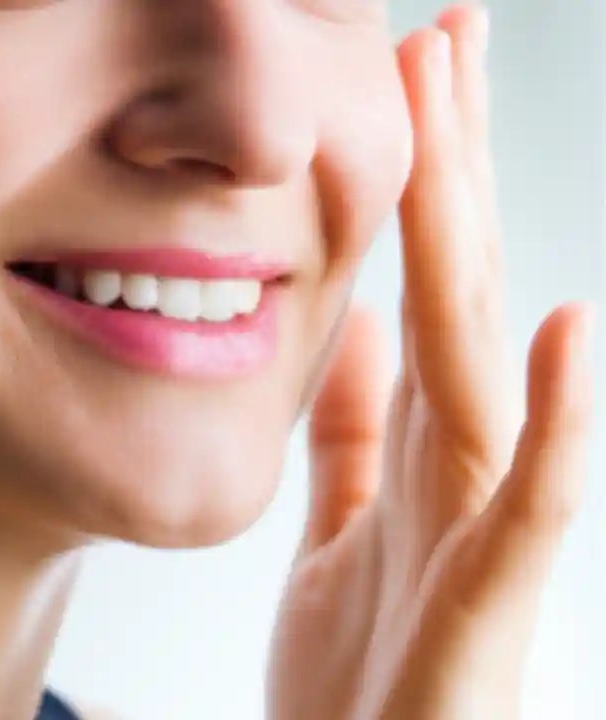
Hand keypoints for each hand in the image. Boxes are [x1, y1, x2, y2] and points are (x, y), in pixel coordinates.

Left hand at [267, 6, 595, 719]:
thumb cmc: (362, 678)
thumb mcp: (342, 529)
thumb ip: (355, 438)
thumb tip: (354, 333)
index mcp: (420, 450)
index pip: (421, 289)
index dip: (412, 183)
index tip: (403, 74)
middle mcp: (459, 470)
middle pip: (456, 291)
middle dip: (448, 162)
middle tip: (442, 31)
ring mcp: (480, 529)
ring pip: (482, 357)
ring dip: (475, 235)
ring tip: (465, 114)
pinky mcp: (488, 604)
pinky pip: (531, 504)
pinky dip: (556, 420)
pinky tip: (574, 328)